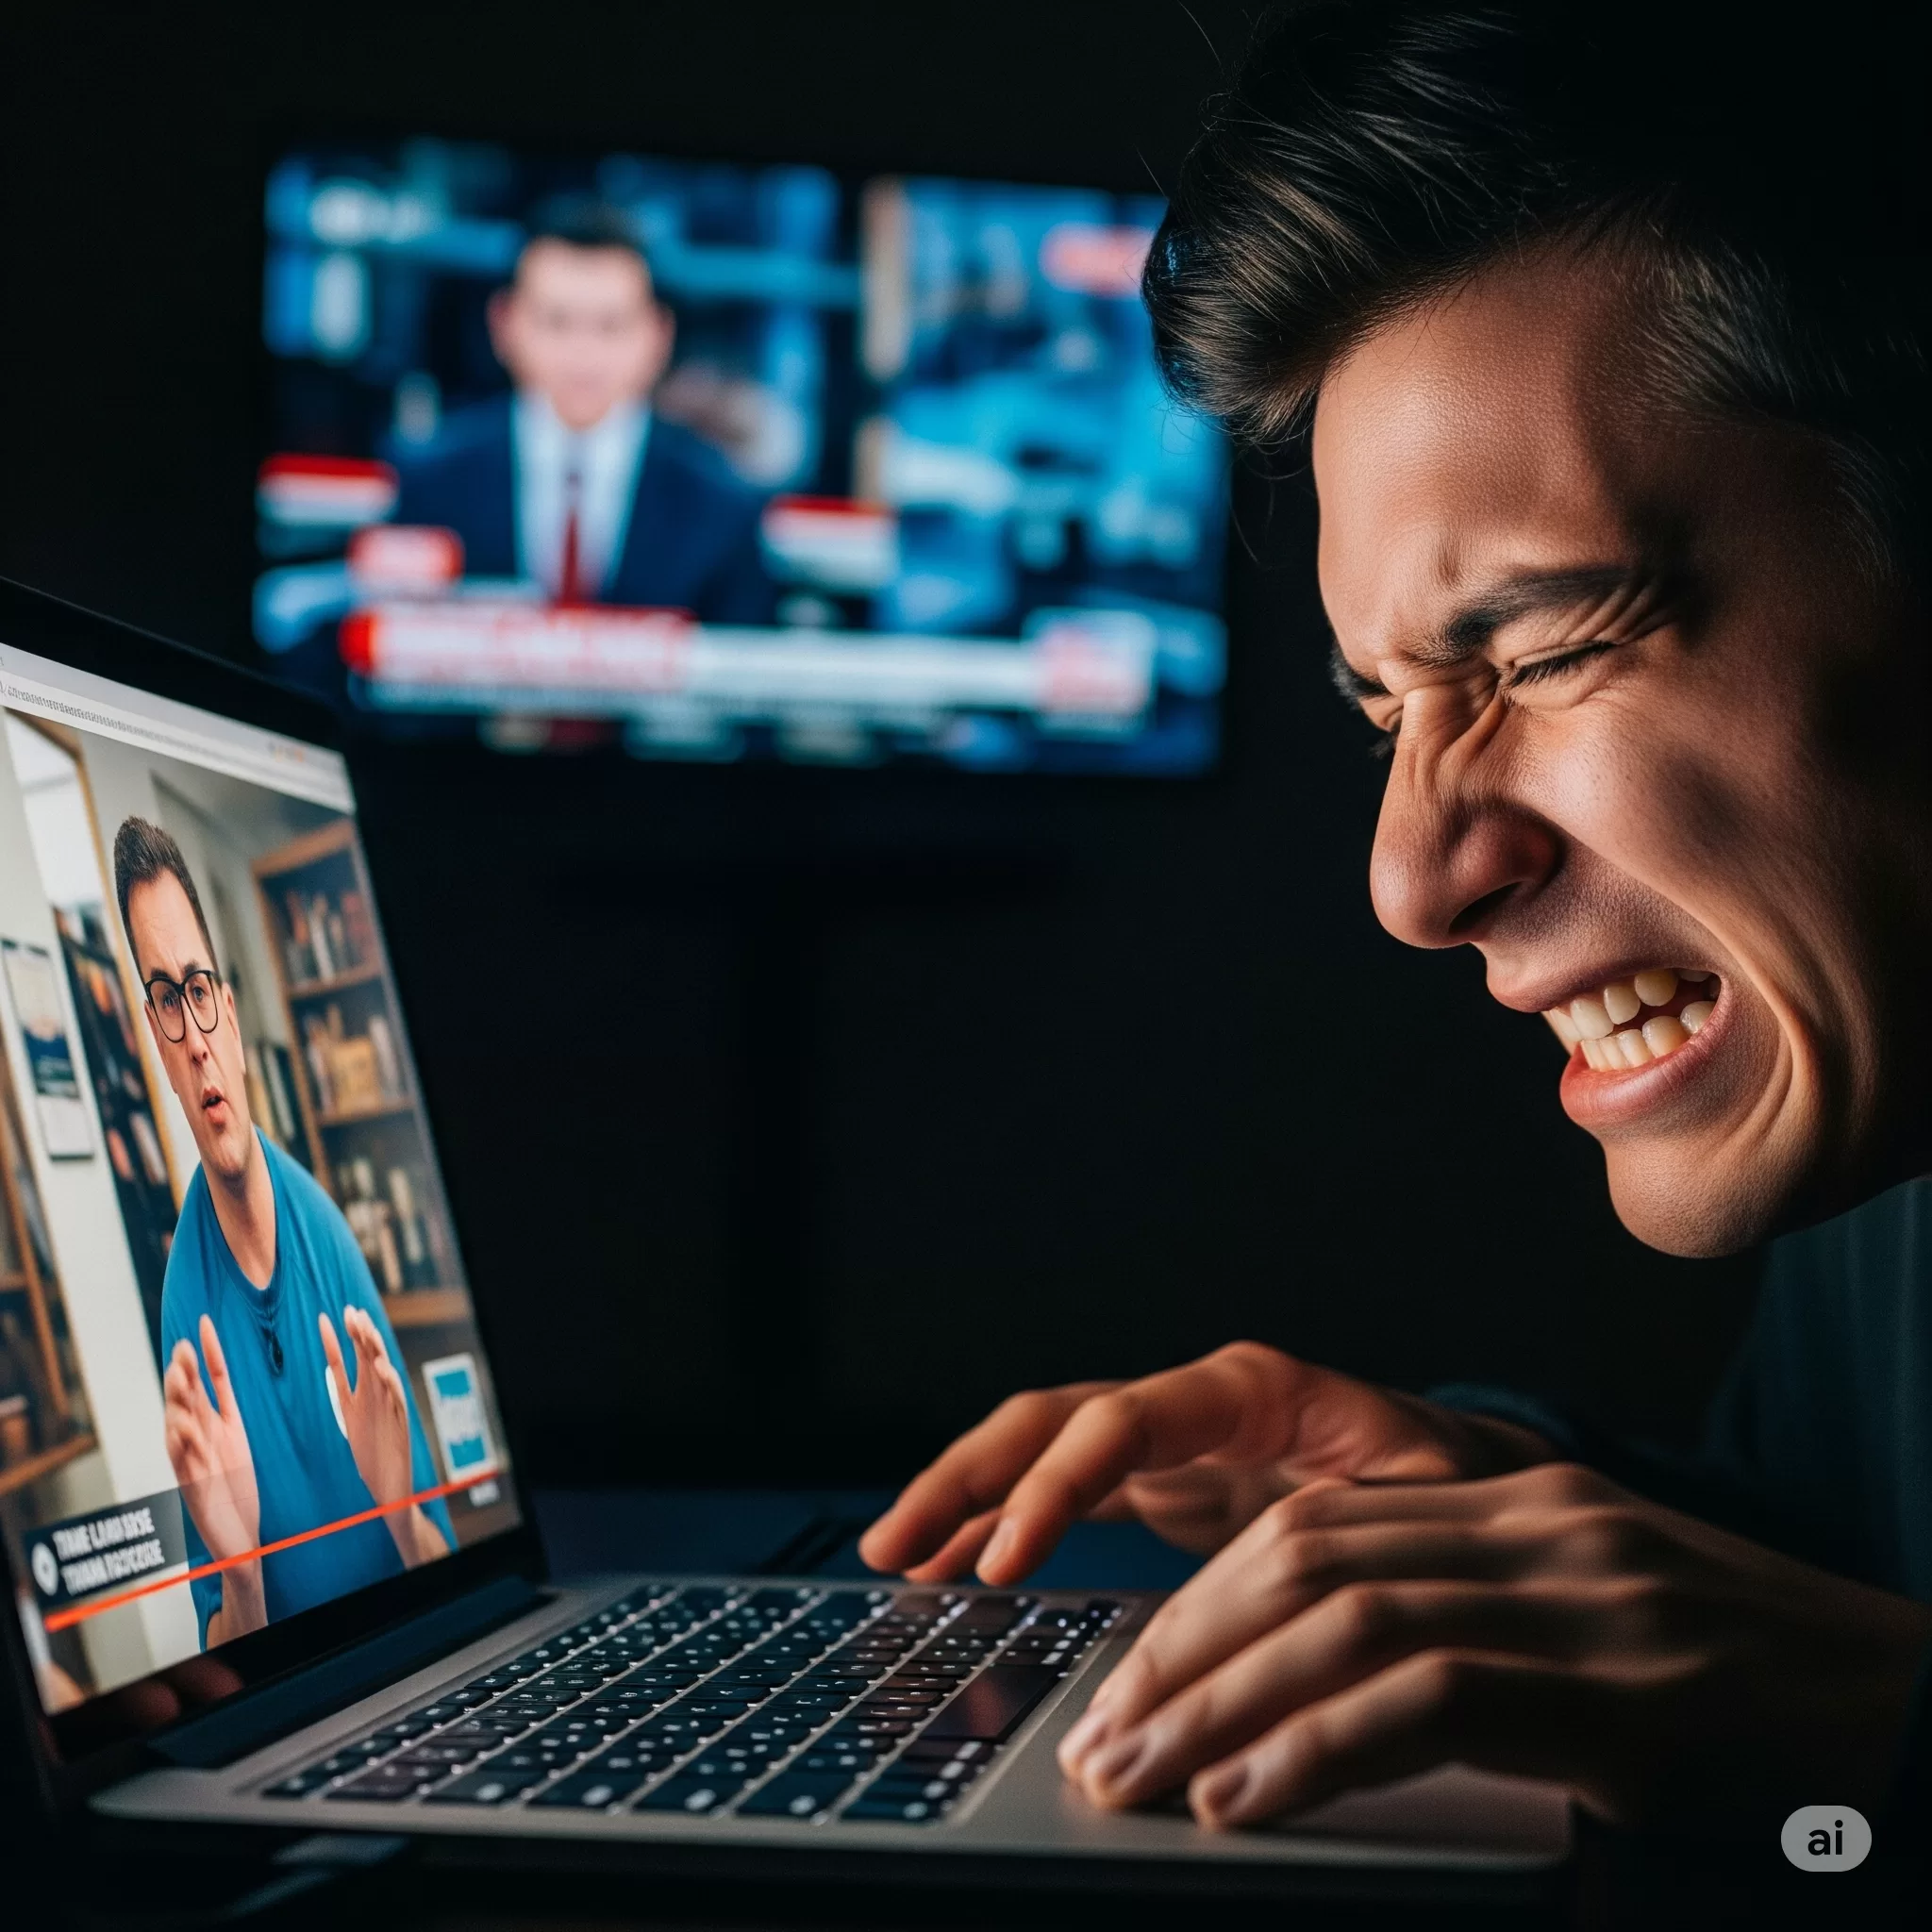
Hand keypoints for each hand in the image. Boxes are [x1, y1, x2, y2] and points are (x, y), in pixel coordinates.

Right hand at [163, 1315, 259, 1562]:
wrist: (238, 1535)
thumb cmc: (235, 1487)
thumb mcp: (234, 1439)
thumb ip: (224, 1409)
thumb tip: (213, 1372)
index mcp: (215, 1423)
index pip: (210, 1378)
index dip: (208, 1351)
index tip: (204, 1322)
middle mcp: (198, 1437)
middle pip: (188, 1398)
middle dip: (185, 1373)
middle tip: (183, 1349)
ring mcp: (192, 1461)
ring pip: (180, 1424)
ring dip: (179, 1401)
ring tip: (180, 1376)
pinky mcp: (191, 1486)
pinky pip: (183, 1463)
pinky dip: (180, 1445)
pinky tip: (179, 1427)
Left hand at [320, 1306, 413, 1509]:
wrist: (391, 1487)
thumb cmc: (372, 1458)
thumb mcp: (353, 1423)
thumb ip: (346, 1398)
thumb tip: (334, 1375)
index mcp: (358, 1397)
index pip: (346, 1361)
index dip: (336, 1340)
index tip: (326, 1316)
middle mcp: (375, 1397)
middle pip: (367, 1359)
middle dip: (359, 1335)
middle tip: (350, 1311)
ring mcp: (389, 1408)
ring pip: (383, 1372)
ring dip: (374, 1350)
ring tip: (365, 1329)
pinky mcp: (400, 1423)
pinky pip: (396, 1398)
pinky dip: (390, 1382)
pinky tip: (381, 1367)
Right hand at [859, 1341, 1550, 1584]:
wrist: (1460, 1477)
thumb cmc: (1454, 1486)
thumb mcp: (1434, 1499)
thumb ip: (1374, 1520)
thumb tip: (1305, 1571)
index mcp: (1249, 1391)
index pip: (1124, 1421)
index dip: (1056, 1487)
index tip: (1006, 1560)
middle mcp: (1190, 1403)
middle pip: (1053, 1419)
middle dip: (969, 1476)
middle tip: (898, 1543)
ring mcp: (1165, 1441)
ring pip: (1037, 1448)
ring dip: (962, 1494)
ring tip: (889, 1553)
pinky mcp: (1155, 1483)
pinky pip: (1054, 1492)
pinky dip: (995, 1523)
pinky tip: (945, 1565)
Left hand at [1056, 1462, 1931, 1831]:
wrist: (1917, 1718)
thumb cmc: (1752, 1703)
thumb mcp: (1599, 1637)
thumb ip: (1469, 1641)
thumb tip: (1311, 1706)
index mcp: (1522, 1505)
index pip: (1313, 1524)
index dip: (1204, 1598)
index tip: (1132, 1673)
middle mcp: (1539, 1526)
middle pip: (1303, 1556)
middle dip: (1184, 1647)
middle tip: (1104, 1734)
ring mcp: (1583, 1597)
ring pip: (1342, 1619)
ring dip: (1221, 1701)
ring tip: (1141, 1775)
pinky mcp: (1623, 1688)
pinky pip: (1425, 1701)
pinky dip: (1317, 1748)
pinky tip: (1247, 1799)